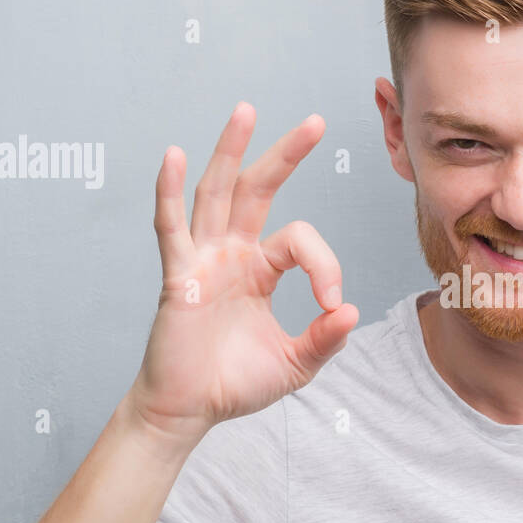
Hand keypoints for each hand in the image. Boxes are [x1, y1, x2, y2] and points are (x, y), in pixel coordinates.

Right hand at [128, 102, 358, 441]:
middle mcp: (232, 254)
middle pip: (259, 189)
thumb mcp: (296, 363)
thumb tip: (352, 310)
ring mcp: (203, 260)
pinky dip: (170, 192)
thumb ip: (324, 338)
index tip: (332, 306)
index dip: (325, 266)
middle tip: (317, 121)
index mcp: (261, 269)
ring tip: (246, 110)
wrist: (191, 411)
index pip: (301, 240)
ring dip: (231, 151)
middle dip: (286, 154)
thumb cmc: (236, 383)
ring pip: (217, 193)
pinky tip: (175, 156)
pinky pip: (171, 228)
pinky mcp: (178, 277)